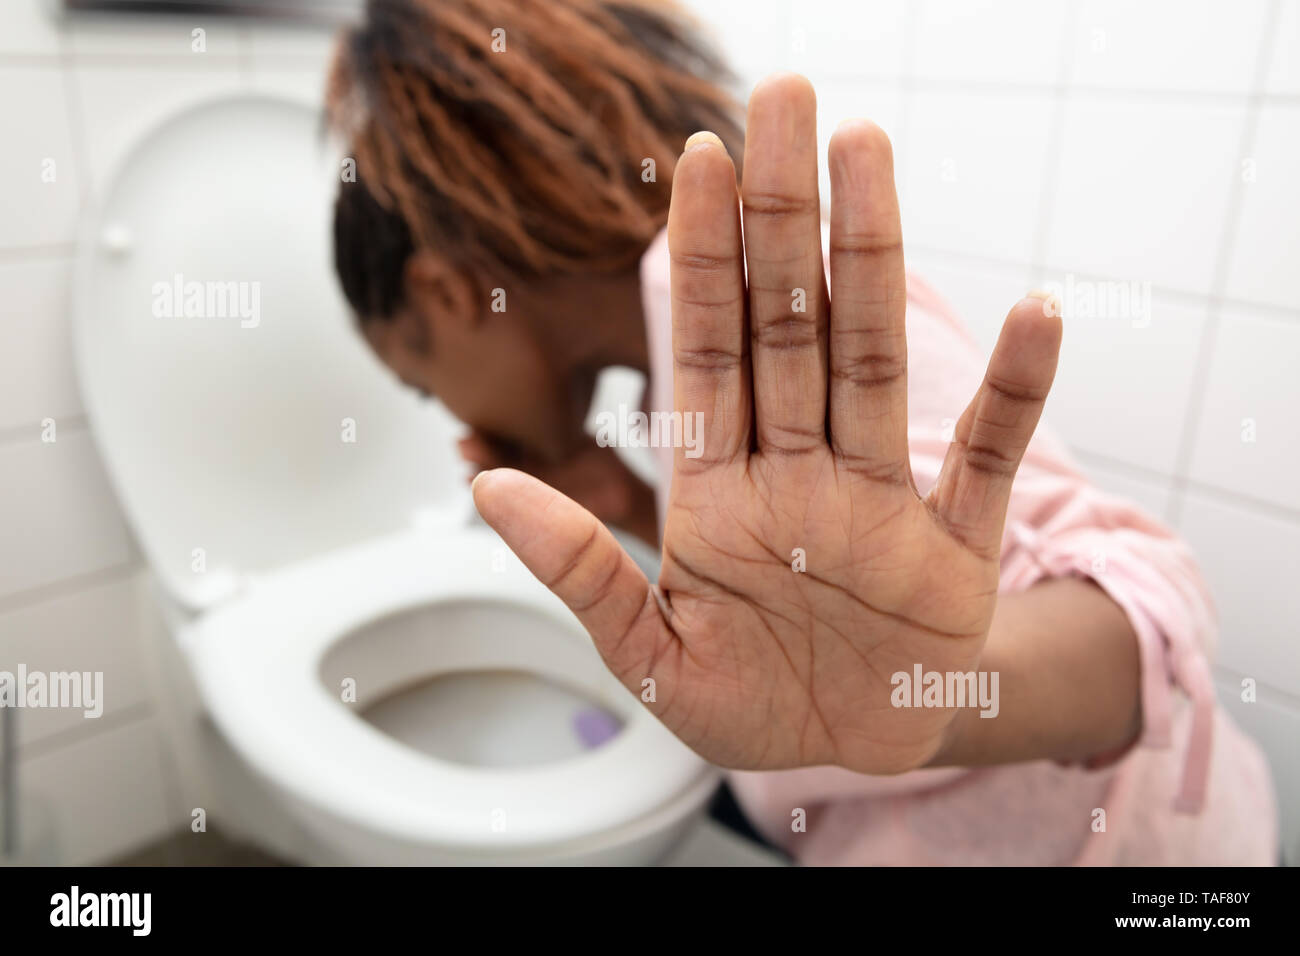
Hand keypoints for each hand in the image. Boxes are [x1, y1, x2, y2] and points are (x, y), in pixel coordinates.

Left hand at [472, 74, 1061, 774]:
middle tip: (782, 97)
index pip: (708, 351)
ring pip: (872, 359)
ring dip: (873, 257)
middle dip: (781, 215)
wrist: (848, 759)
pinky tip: (1037, 314)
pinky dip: (1015, 393)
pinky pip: (986, 458)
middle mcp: (800, 474)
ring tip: (869, 151)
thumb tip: (486, 485)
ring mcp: (880, 503)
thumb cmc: (748, 705)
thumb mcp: (650, 657)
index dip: (703, 257)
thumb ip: (580, 570)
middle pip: (789, 322)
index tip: (695, 160)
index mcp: (721, 495)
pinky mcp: (955, 549)